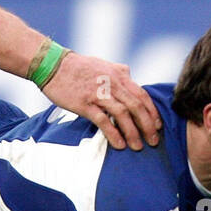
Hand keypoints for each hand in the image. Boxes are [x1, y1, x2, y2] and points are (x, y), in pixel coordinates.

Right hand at [41, 52, 160, 150]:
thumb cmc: (76, 66)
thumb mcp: (102, 64)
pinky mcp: (84, 103)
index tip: (157, 125)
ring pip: (122, 114)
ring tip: (138, 146)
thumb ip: (118, 71)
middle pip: (136, 106)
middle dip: (147, 125)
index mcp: (118, 75)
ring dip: (133, 132)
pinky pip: (103, 120)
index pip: (142, 95)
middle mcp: (112, 84)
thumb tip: (129, 74)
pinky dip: (113, 133)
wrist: (52, 65)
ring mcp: (98, 93)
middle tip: (153, 141)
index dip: (152, 112)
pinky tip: (119, 144)